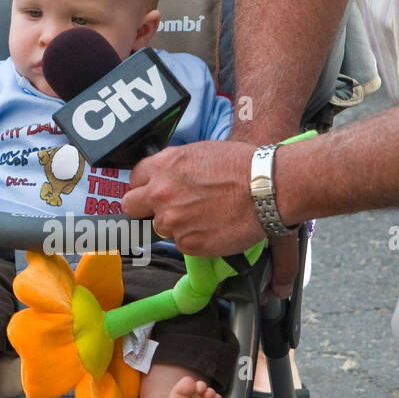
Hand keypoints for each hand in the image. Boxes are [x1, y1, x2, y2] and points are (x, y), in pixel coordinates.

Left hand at [121, 141, 266, 257]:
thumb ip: (176, 167)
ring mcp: (172, 220)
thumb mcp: (201, 152)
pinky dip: (196, 240)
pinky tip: (214, 228)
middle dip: (144, 210)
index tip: (153, 193)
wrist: (267, 188)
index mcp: (164, 166)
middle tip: (167, 210)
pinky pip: (183, 245)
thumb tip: (168, 178)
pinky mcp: (188, 243)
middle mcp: (161, 193)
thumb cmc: (242, 166)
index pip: (134, 180)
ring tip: (205, 217)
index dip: (144, 187)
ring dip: (177, 226)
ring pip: (161, 228)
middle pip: (131, 207)